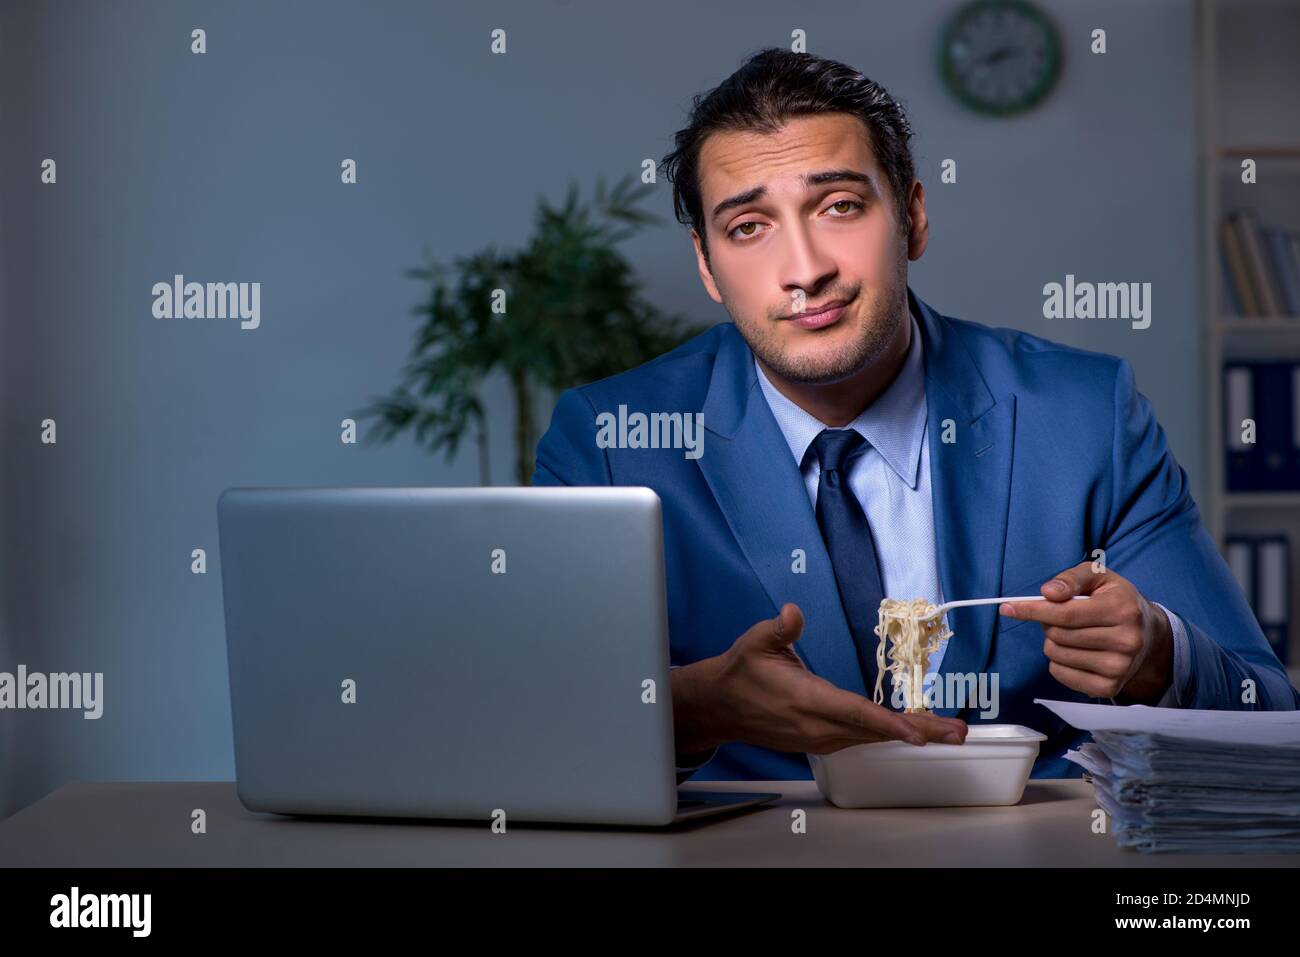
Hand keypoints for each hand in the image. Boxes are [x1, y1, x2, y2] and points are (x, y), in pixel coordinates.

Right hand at [673, 603, 967, 754]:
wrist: (720, 707)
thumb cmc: (741, 671)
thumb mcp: (755, 642)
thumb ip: (778, 629)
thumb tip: (793, 612)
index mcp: (807, 701)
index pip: (855, 715)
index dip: (889, 724)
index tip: (919, 732)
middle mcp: (819, 727)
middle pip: (876, 731)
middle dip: (919, 731)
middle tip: (957, 732)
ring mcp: (821, 739)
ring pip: (872, 738)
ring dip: (910, 734)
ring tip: (947, 731)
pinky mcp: (821, 742)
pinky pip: (862, 739)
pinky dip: (888, 735)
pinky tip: (912, 730)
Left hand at [999, 561, 1173, 703]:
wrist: (1148, 635)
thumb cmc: (1116, 600)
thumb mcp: (1099, 576)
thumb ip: (1072, 578)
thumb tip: (1048, 592)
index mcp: (1123, 609)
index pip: (1065, 613)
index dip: (1032, 610)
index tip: (1008, 608)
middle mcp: (1125, 641)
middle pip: (1058, 634)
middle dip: (1048, 623)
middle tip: (1061, 616)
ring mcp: (1119, 667)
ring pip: (1056, 655)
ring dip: (1053, 642)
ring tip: (1072, 633)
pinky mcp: (1109, 687)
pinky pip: (1060, 674)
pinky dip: (1057, 662)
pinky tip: (1075, 651)